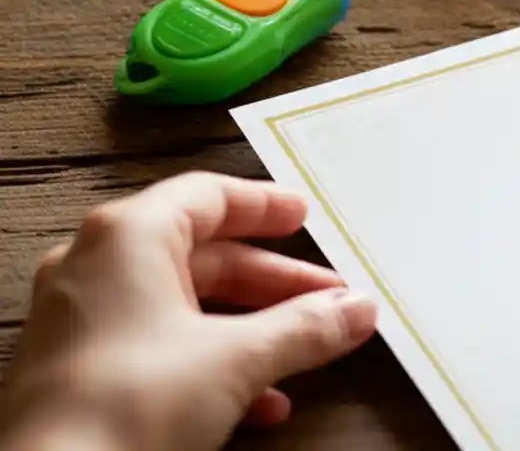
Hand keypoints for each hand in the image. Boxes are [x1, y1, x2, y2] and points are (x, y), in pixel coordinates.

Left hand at [0, 173, 377, 450]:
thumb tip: (354, 309)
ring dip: (252, 327)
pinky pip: (161, 347)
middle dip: (272, 282)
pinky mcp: (81, 371)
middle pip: (202, 255)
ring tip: (305, 349)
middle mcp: (97, 268)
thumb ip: (305, 328)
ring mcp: (84, 320)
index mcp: (128, 237)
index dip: (264, 205)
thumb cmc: (121, 407)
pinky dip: (214, 361)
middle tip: (324, 297)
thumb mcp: (239, 359)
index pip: (207, 196)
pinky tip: (261, 401)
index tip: (302, 216)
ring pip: (185, 306)